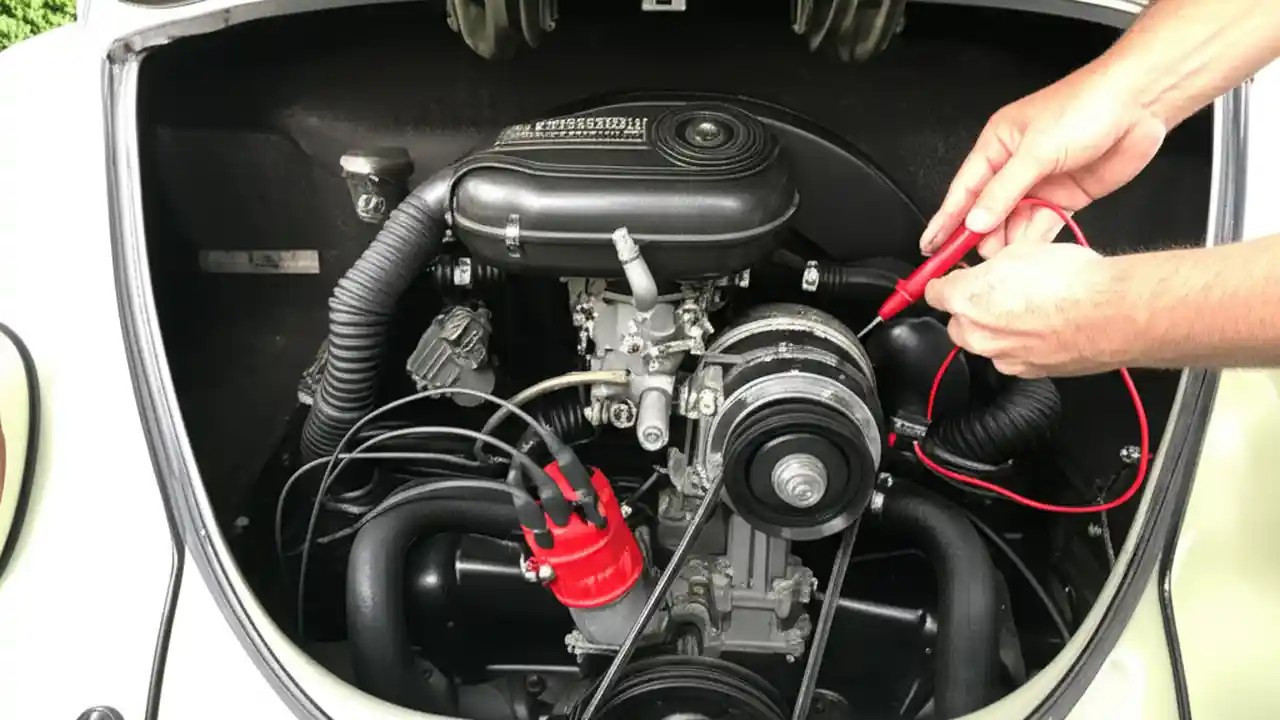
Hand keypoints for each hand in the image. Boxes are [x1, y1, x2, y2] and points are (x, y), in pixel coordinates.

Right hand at [920, 67, 1166, 257]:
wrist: (1140, 103)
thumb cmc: (1087, 106)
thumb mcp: (1036, 150)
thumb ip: (1004, 190)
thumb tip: (975, 220)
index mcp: (998, 145)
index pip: (963, 190)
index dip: (945, 219)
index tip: (930, 245)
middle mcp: (1016, 165)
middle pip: (987, 210)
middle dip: (977, 236)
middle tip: (967, 263)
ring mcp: (1042, 182)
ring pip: (1014, 221)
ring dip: (1006, 241)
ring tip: (999, 263)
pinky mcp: (1067, 195)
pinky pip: (1042, 224)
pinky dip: (1033, 240)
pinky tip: (1025, 255)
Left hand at [924, 243, 1120, 377]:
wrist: (1112, 313)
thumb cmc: (1071, 280)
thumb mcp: (1021, 251)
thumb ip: (992, 266)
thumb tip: (988, 269)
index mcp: (966, 299)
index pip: (933, 292)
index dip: (944, 283)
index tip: (950, 280)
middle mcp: (977, 334)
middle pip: (957, 323)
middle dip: (971, 309)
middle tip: (997, 292)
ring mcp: (1002, 357)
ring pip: (985, 343)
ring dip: (997, 329)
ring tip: (1029, 309)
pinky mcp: (1026, 373)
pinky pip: (1013, 357)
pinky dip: (1021, 345)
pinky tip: (1045, 328)